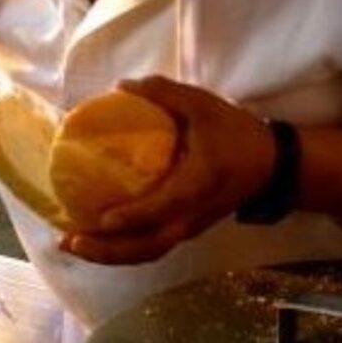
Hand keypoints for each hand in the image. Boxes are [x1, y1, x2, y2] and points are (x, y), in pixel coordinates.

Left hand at [59, 76, 276, 265]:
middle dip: (107, 250)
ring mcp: (188, 229)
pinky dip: (122, 250)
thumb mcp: (204, 105)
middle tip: (69, 240)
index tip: (102, 218)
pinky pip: (151, 248)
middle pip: (147, 247)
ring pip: (147, 253)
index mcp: (197, 186)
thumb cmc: (237, 135)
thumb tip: (121, 86)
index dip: (132, 216)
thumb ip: (164, 93)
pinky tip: (96, 240)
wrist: (272, 166)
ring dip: (109, 255)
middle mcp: (190, 217)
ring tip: (73, 245)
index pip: (161, 208)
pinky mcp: (185, 230)